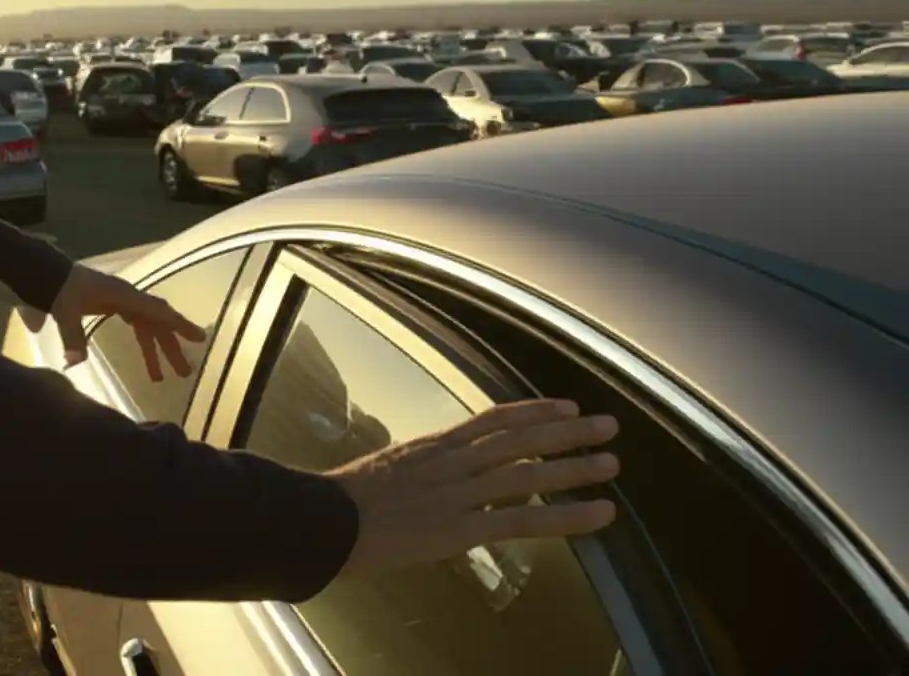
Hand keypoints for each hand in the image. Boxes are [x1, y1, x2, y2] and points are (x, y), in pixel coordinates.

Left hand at [50, 264, 206, 379]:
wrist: (48, 273)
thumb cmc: (60, 289)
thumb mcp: (65, 311)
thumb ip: (72, 336)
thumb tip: (74, 363)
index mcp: (124, 296)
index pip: (157, 312)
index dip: (179, 325)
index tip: (199, 338)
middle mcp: (129, 298)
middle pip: (157, 324)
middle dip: (171, 348)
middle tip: (185, 372)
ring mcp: (123, 302)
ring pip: (148, 328)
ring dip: (156, 352)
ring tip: (161, 379)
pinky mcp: (115, 306)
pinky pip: (138, 326)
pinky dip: (145, 342)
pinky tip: (148, 360)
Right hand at [328, 399, 619, 576]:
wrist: (322, 521)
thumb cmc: (339, 503)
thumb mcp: (381, 472)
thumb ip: (414, 473)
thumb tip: (427, 480)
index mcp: (432, 447)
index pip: (491, 420)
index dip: (532, 411)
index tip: (565, 405)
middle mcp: (451, 462)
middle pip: (519, 438)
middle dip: (566, 430)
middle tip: (608, 425)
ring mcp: (458, 493)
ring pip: (528, 473)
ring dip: (574, 467)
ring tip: (611, 463)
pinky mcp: (460, 527)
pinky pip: (523, 521)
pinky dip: (566, 516)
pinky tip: (599, 515)